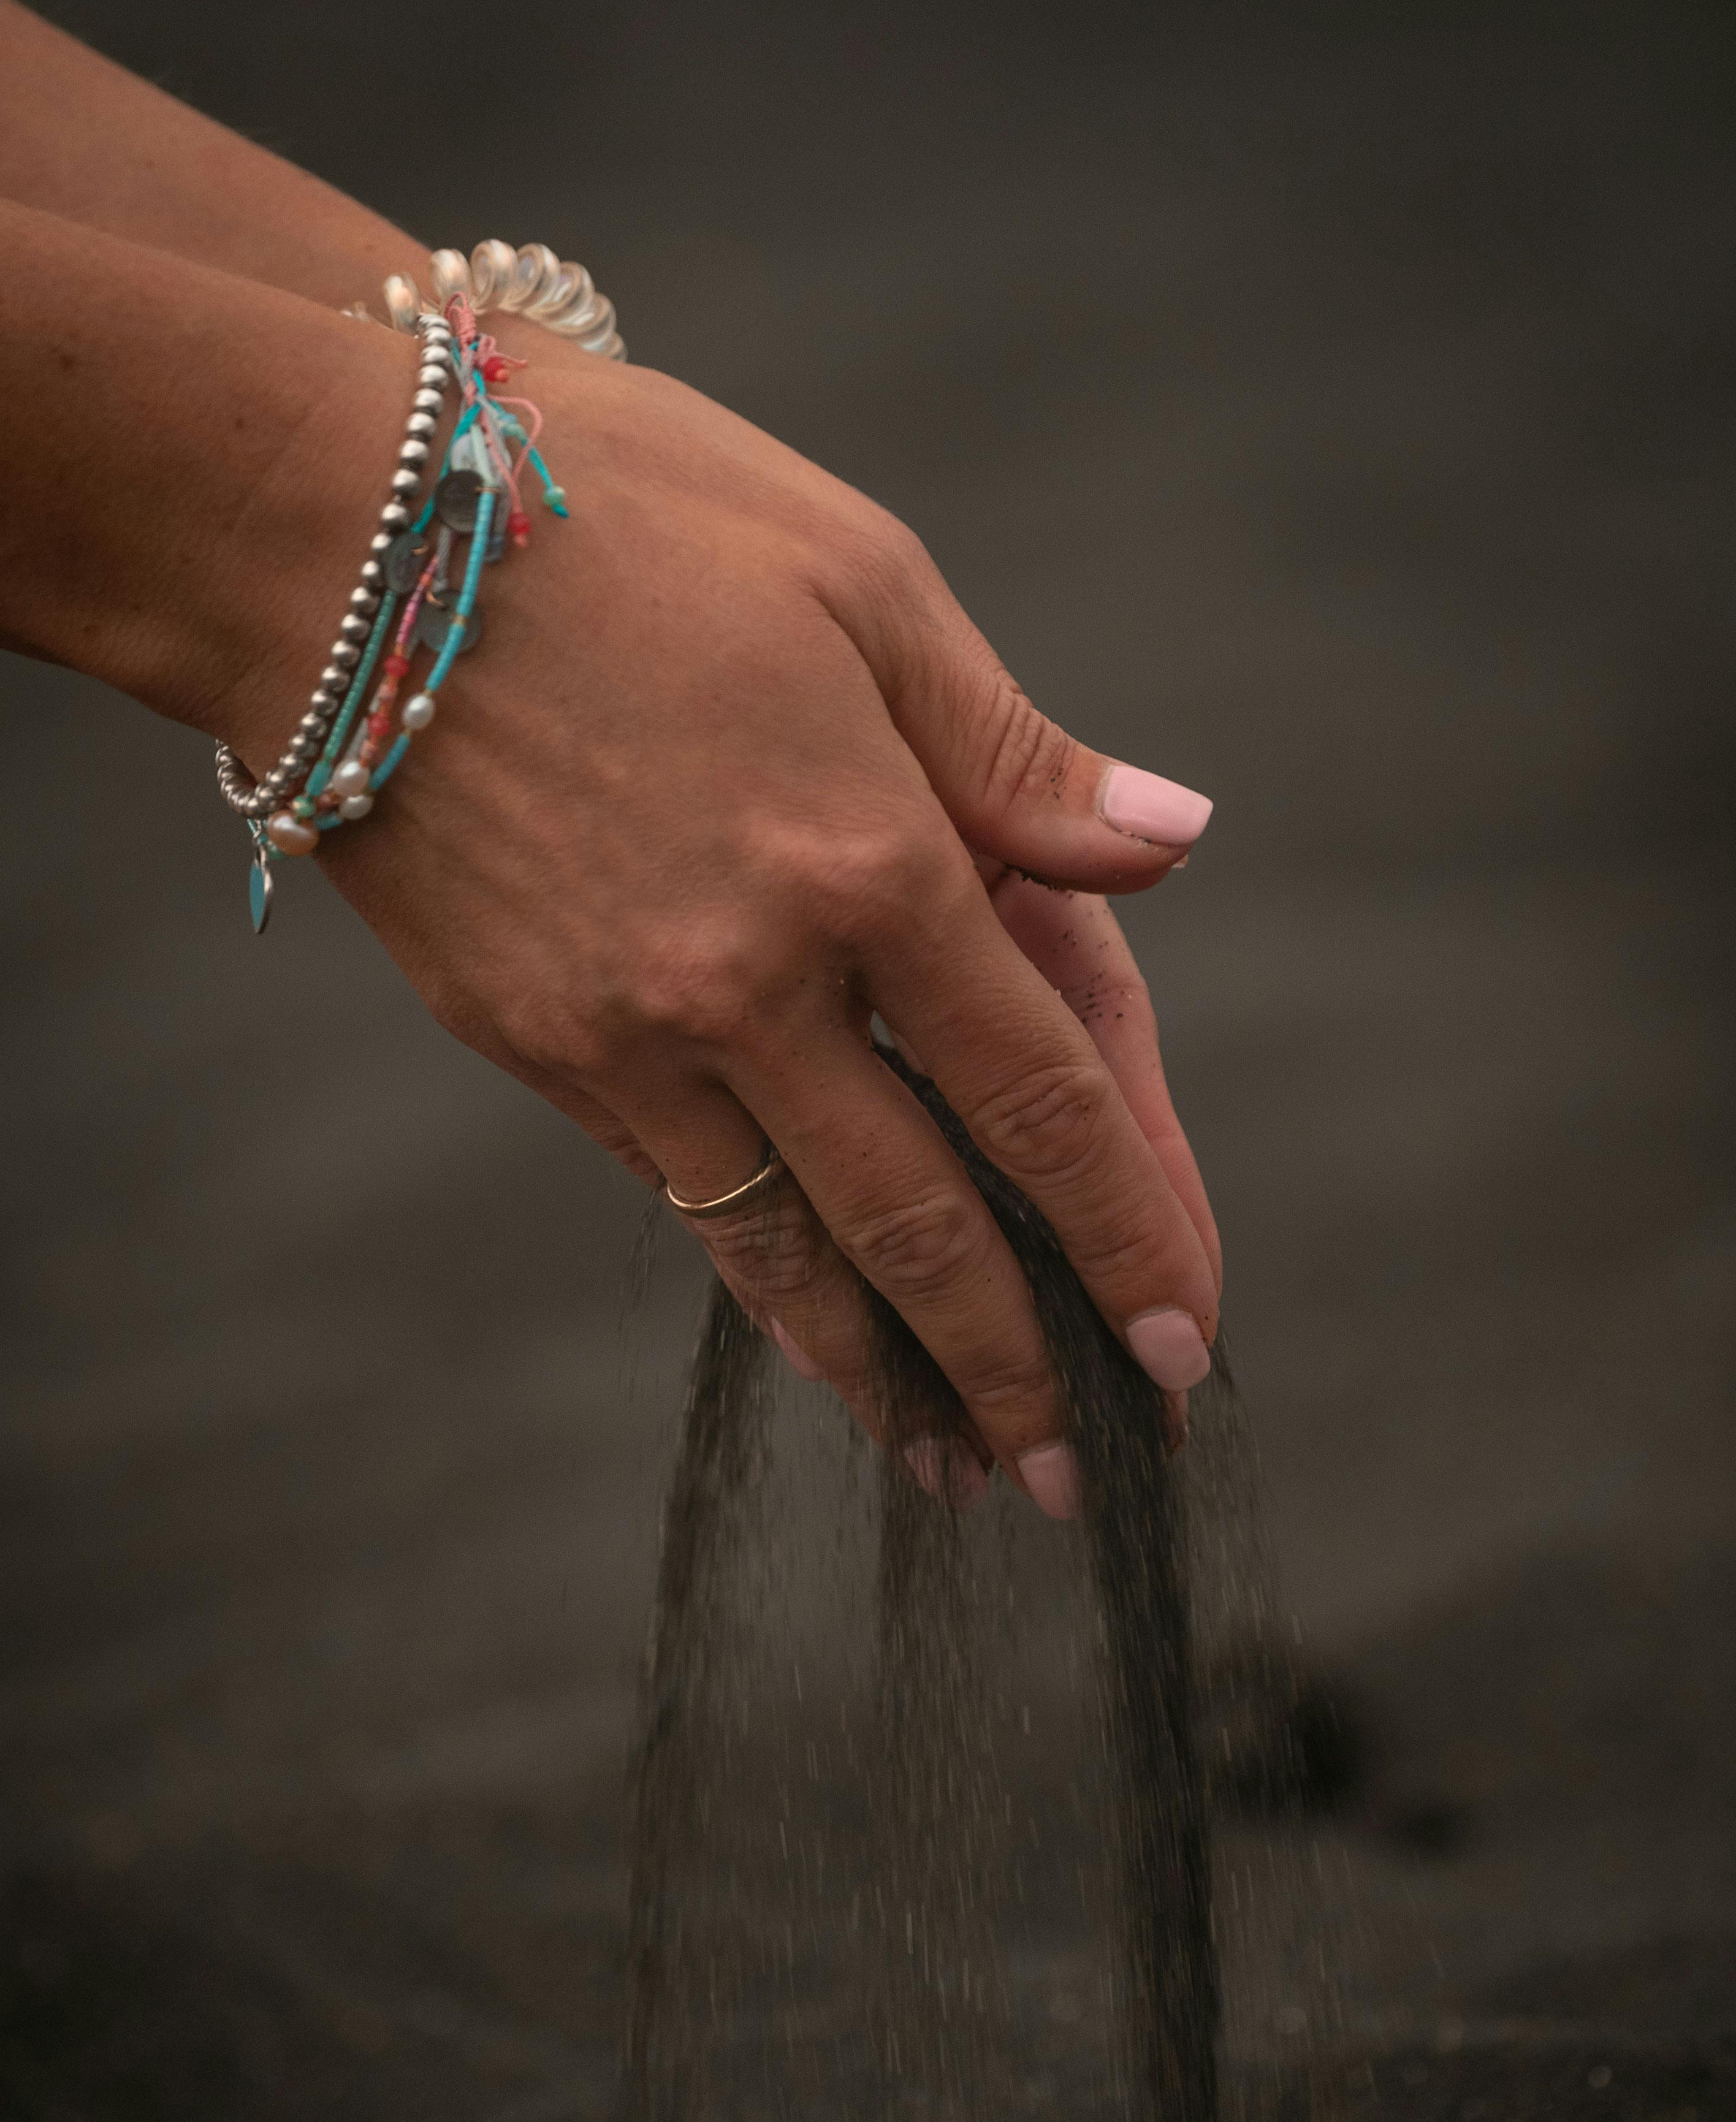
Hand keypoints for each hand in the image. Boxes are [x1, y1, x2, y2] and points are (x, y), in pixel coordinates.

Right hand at [266, 353, 1223, 1514]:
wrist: (339, 539)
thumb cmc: (626, 518)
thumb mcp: (861, 584)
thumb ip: (1017, 759)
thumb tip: (1174, 843)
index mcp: (873, 855)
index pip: (1043, 1094)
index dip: (1128, 1229)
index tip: (1184, 1337)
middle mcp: (759, 979)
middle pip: (927, 1223)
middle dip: (1018, 1365)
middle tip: (1081, 1474)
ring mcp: (636, 1032)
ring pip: (794, 1254)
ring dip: (889, 1374)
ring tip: (957, 1465)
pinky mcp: (539, 1049)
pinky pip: (685, 1201)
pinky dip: (768, 1290)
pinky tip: (817, 1340)